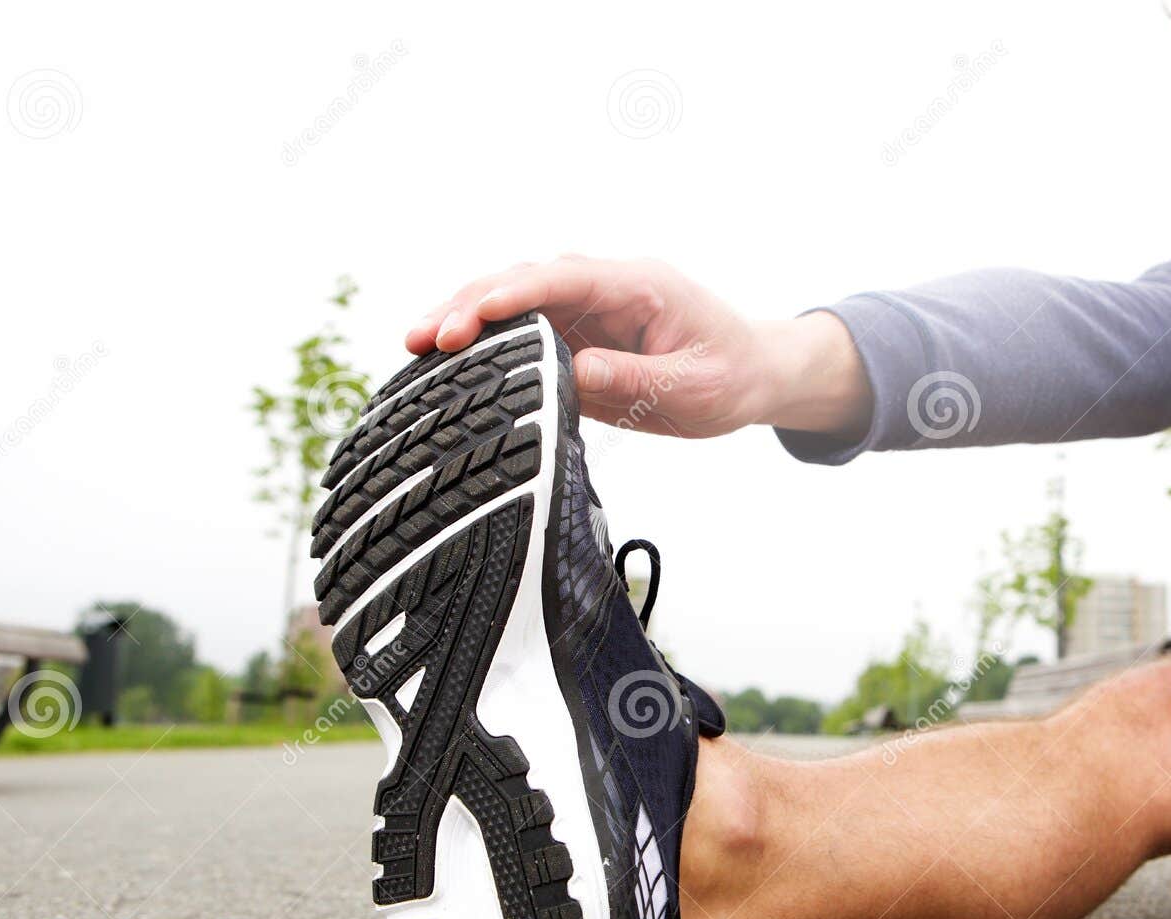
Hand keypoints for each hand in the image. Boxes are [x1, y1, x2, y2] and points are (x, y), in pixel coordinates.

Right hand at [405, 257, 869, 439]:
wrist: (756, 373)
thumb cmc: (732, 374)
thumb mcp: (692, 387)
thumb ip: (633, 379)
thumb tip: (572, 374)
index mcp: (637, 284)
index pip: (560, 279)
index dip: (508, 296)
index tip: (466, 319)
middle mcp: (604, 287)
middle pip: (524, 282)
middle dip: (468, 305)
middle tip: (420, 337)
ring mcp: (588, 309)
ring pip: (516, 304)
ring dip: (467, 321)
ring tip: (414, 345)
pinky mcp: (579, 334)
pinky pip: (526, 334)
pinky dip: (487, 345)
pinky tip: (448, 364)